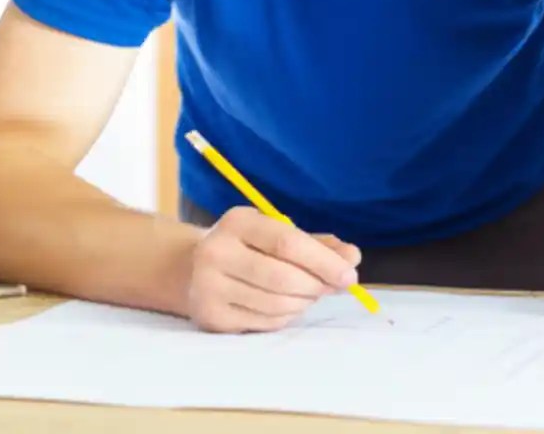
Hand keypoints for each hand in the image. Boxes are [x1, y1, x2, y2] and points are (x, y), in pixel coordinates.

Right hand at [184, 207, 361, 332]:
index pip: (288, 242)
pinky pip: (264, 322)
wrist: (191, 269)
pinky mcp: (210, 316)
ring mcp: (208, 287)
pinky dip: (286, 317)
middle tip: (330, 288)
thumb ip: (318, 245)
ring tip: (307, 294)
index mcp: (237, 222)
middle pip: (283, 278)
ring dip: (303, 303)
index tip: (350, 276)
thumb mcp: (278, 234)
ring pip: (276, 304)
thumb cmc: (249, 249)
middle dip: (316, 286)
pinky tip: (285, 306)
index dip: (324, 261)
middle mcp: (216, 252)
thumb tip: (352, 258)